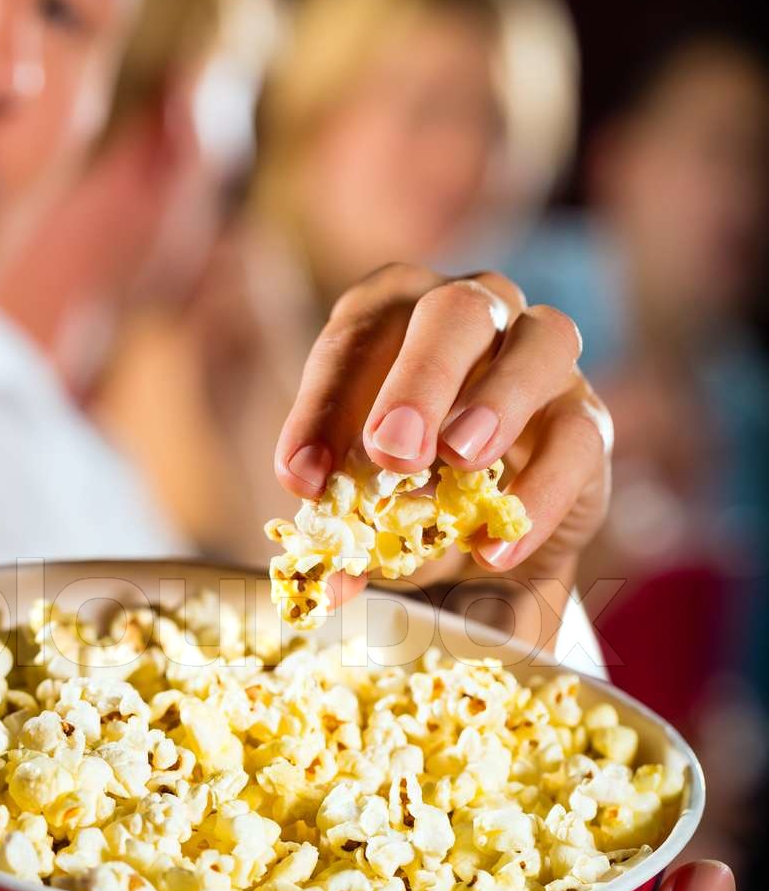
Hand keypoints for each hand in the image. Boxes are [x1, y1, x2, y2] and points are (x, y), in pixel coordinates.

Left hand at [274, 265, 611, 639]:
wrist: (482, 535)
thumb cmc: (405, 489)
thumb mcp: (361, 506)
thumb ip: (341, 530)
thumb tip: (328, 579)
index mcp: (396, 312)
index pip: (357, 337)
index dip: (324, 407)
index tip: (303, 480)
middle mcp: (476, 313)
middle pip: (457, 311)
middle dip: (421, 379)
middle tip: (391, 451)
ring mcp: (542, 358)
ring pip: (544, 340)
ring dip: (499, 399)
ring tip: (460, 461)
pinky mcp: (588, 417)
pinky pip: (578, 438)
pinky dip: (539, 493)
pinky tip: (493, 546)